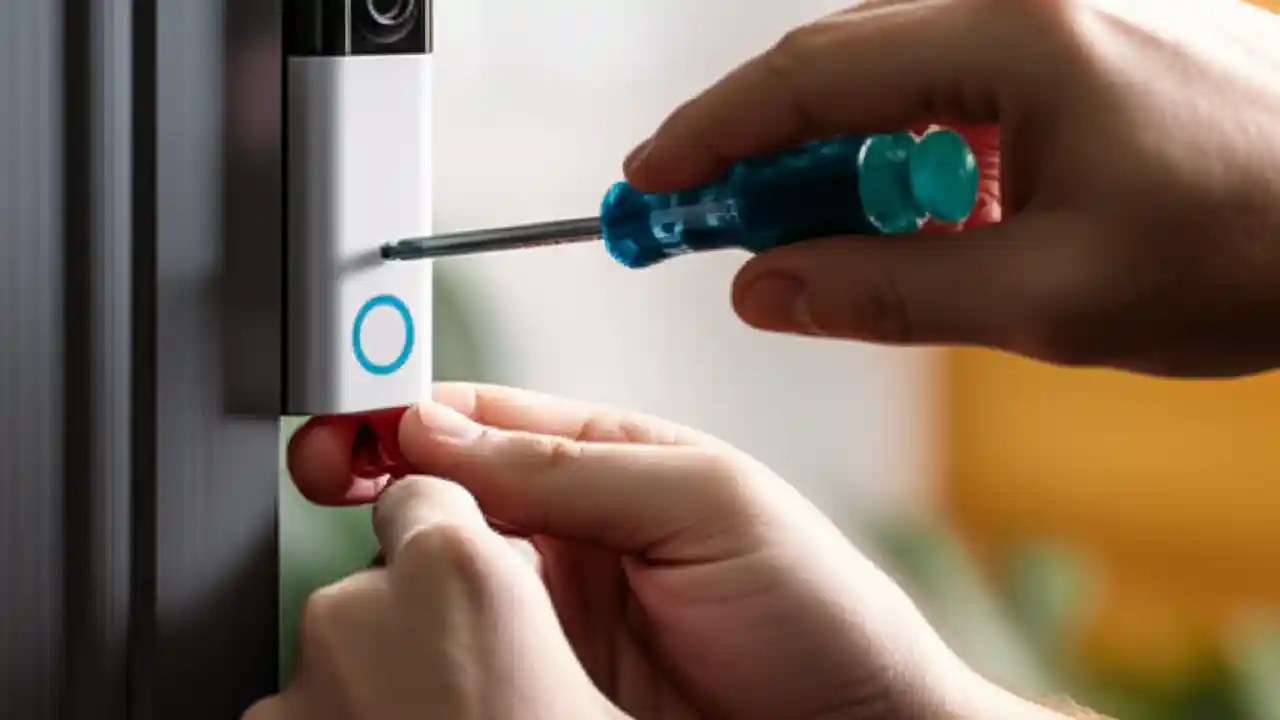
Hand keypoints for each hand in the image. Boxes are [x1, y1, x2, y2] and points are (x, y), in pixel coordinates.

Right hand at [274, 383, 1066, 718]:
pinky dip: (427, 632)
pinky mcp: (543, 678)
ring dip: (394, 554)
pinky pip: (468, 643)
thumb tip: (444, 429)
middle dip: (375, 468)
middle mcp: (570, 528)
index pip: (486, 417)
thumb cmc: (816, 606)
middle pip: (445, 485)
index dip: (409, 406)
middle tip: (322, 468)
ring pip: (442, 565)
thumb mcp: (709, 501)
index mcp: (609, 460)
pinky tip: (409, 627)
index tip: (348, 413)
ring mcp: (552, 607)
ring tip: (370, 549)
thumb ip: (576, 465)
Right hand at [625, 0, 1279, 377]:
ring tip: (792, 241)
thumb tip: (763, 288)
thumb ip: (888, 294)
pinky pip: (948, 93)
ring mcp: (1050, 17)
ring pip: (888, 82)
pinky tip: (895, 219)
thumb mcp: (1049, 297)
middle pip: (837, 69)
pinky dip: (898, 159)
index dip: (713, 136)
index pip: (812, 76)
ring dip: (829, 164)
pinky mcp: (1071, 48)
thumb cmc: (1249, 248)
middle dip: (758, 155)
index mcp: (1014, 36)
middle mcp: (1023, 1)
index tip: (648, 185)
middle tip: (699, 229)